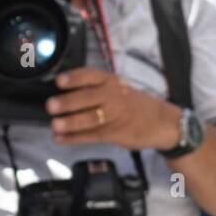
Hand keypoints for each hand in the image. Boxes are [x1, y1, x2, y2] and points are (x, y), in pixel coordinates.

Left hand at [47, 67, 181, 150]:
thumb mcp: (121, 89)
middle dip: (69, 102)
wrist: (163, 122)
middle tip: (52, 105)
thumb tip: (64, 92)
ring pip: (91, 118)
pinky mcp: (115, 134)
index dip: (75, 78)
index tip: (60, 81)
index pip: (92, 76)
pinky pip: (92, 136)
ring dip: (71, 122)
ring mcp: (115, 117)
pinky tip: (60, 139)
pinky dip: (74, 138)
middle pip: (90, 98)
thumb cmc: (136, 104)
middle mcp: (114, 97)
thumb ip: (97, 89)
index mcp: (113, 83)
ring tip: (55, 125)